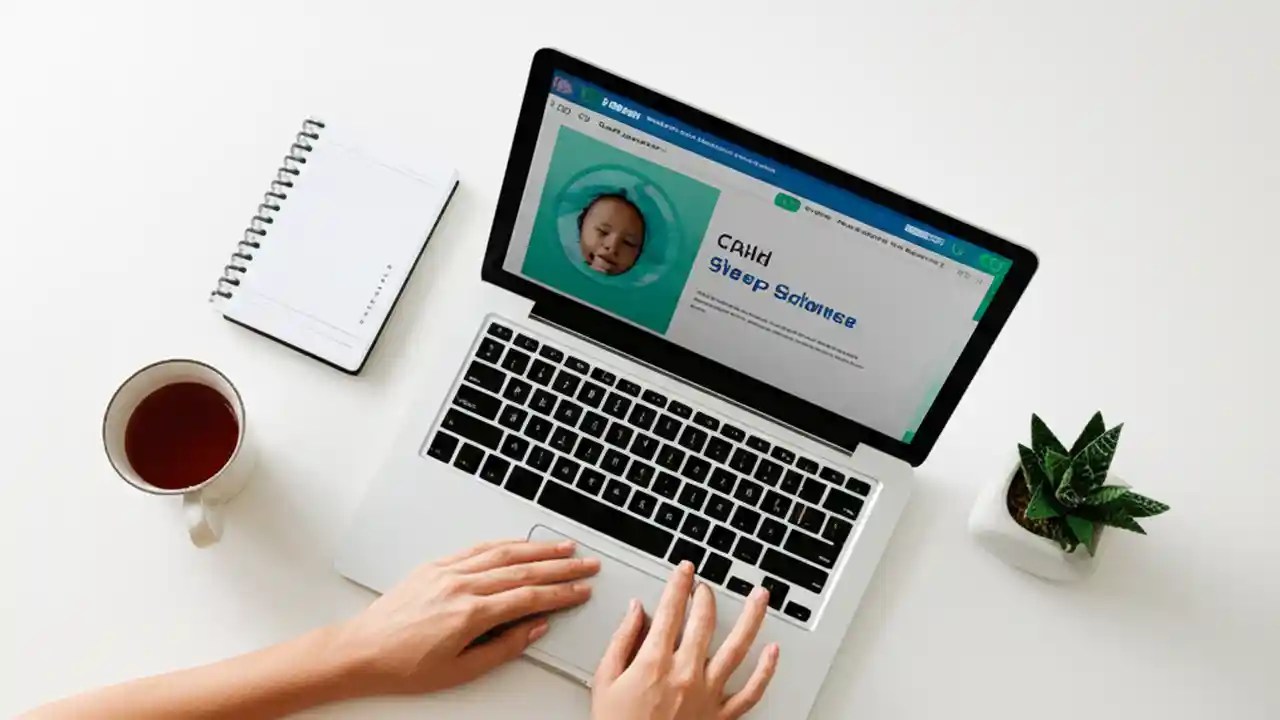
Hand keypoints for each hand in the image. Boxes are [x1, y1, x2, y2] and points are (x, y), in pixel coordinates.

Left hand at [334, 538, 599, 695]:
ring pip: (503, 553)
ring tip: (563, 547)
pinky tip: (519, 544)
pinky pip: (478, 548)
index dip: (561, 593)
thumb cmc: (404, 666)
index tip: (581, 590)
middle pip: (523, 570)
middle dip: (560, 567)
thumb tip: (535, 629)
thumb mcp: (460, 670)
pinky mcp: (435, 565)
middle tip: (586, 565)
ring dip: (537, 549)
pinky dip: (504, 544)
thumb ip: (504, 648)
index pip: (529, 597)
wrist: (362, 650)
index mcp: (470, 613)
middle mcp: (461, 585)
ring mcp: (447, 571)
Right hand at [591, 562, 778, 719]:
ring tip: (760, 597)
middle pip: (703, 623)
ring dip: (751, 619)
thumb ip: (622, 641)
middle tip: (705, 586)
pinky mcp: (720, 716)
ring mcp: (707, 695)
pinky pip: (751, 692)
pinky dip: (765, 671)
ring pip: (737, 649)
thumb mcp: (605, 681)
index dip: (678, 584)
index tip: (685, 570)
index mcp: (654, 662)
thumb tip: (635, 611)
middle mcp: (685, 674)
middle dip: (705, 597)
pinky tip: (773, 651)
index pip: (670, 610)